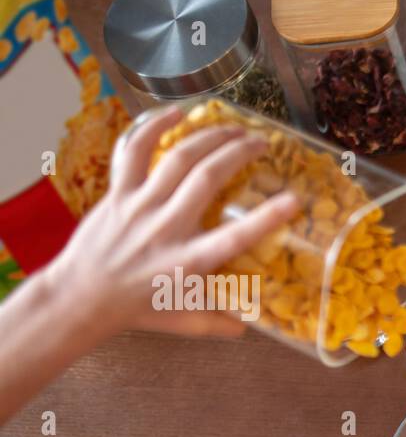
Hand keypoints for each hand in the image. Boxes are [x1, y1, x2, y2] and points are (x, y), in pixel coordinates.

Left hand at [45, 105, 298, 341]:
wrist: (79, 297)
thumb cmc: (136, 310)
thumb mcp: (182, 322)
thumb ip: (217, 324)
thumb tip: (246, 325)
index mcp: (187, 262)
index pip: (235, 238)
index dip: (268, 218)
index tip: (294, 200)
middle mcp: (165, 228)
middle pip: (206, 179)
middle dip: (239, 153)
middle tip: (263, 143)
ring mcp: (139, 206)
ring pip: (176, 158)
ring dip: (208, 136)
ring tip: (233, 127)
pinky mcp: (117, 193)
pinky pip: (133, 150)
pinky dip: (153, 126)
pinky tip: (176, 111)